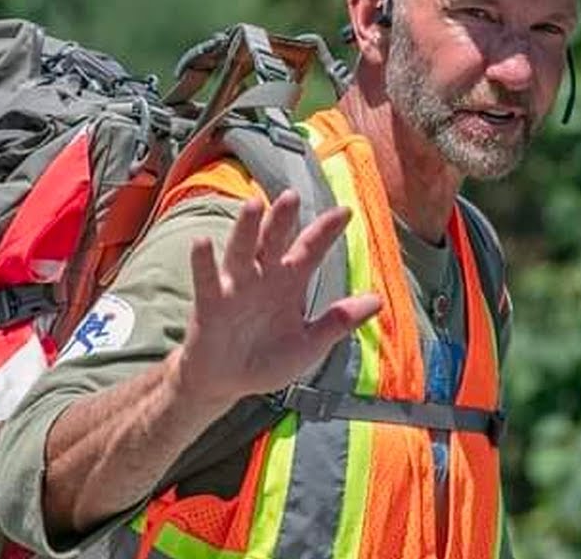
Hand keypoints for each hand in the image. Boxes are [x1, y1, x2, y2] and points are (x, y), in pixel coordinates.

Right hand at [173, 189, 381, 404]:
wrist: (226, 384)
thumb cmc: (266, 359)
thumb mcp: (309, 343)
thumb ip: (339, 321)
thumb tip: (378, 301)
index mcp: (289, 283)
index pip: (310, 250)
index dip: (326, 231)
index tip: (346, 211)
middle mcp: (263, 278)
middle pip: (274, 242)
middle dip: (283, 219)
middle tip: (292, 196)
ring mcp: (236, 288)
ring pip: (242, 252)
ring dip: (247, 229)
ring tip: (253, 204)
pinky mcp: (210, 305)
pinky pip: (207, 280)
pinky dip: (204, 262)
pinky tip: (202, 241)